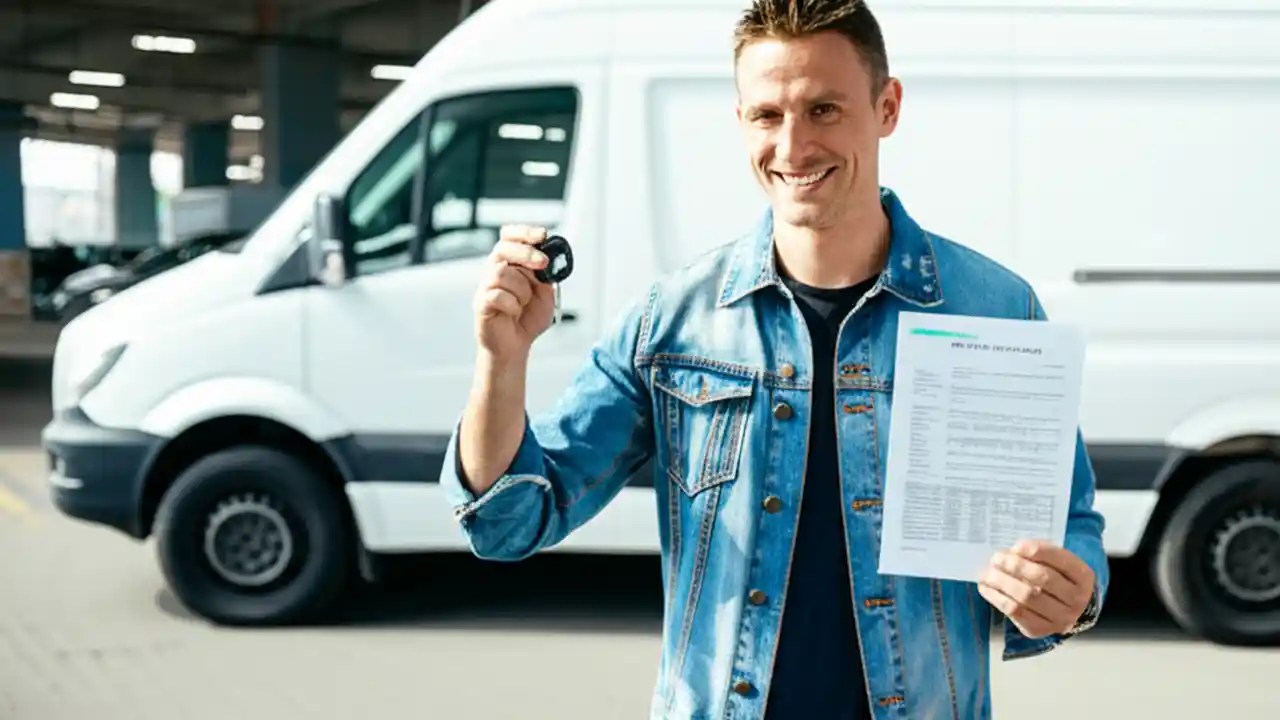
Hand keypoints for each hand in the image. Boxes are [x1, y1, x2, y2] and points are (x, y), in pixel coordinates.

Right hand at [474, 225, 556, 360]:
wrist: (515, 346)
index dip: (524, 232)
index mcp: (510, 263)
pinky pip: (497, 295)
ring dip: (521, 288)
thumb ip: (545, 275)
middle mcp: (494, 270)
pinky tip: (514, 313)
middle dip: (526, 253)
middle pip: (503, 248)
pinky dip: (512, 304)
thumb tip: (549, 259)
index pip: (509, 237)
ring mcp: (485, 286)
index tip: (542, 235)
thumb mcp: (545, 293)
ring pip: (502, 272)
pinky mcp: (480, 303)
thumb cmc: (527, 318)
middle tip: (543, 263)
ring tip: (524, 303)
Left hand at [978, 539, 1095, 638]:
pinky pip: (1015, 612)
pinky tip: (986, 587)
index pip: (1061, 559)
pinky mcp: (1039, 630)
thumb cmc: (1057, 577)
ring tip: (987, 572)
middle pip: (1042, 579)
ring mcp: (1059, 618)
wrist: (1066, 609)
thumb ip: (1040, 554)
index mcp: (1083, 576)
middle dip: (1015, 566)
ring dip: (1002, 582)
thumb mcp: (1057, 562)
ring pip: (1026, 597)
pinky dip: (996, 597)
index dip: (1037, 551)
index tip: (1016, 546)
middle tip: (996, 558)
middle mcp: (1076, 599)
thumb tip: (1010, 551)